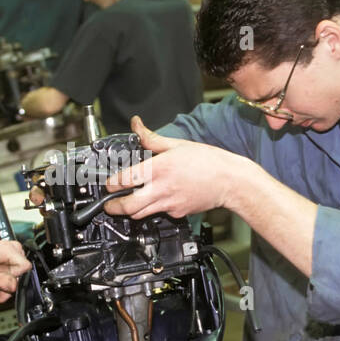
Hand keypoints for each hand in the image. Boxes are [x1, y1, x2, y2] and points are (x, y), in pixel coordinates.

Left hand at [0, 238, 31, 303]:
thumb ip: (1, 281)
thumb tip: (15, 286)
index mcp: (8, 249)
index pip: (25, 267)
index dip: (15, 277)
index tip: (2, 280)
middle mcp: (13, 252)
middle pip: (21, 277)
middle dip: (6, 287)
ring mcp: (12, 260)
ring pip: (16, 284)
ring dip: (2, 291)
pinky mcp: (10, 268)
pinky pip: (11, 285)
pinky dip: (1, 290)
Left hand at [104, 116, 240, 219]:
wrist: (231, 181)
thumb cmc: (208, 161)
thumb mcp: (177, 144)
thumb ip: (151, 138)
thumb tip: (136, 126)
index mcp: (159, 168)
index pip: (125, 180)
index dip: (111, 184)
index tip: (108, 183)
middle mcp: (162, 188)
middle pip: (128, 206)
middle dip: (113, 207)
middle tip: (108, 204)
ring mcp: (170, 204)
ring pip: (140, 215)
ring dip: (130, 210)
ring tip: (127, 204)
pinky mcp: (177, 213)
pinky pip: (160, 213)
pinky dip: (154, 209)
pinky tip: (156, 200)